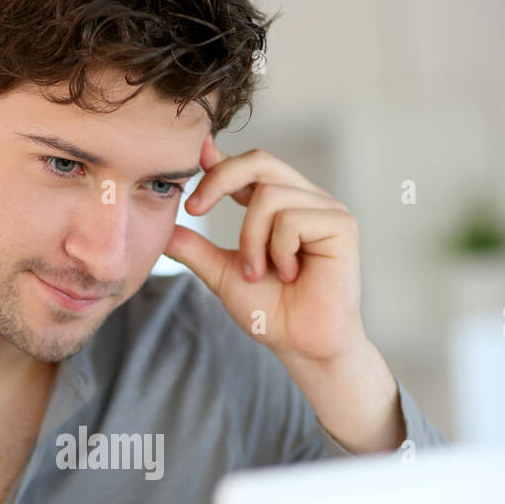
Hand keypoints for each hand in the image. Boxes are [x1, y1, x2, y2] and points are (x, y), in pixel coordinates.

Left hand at [164, 135, 365, 363]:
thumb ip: (196, 249)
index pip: (248, 167)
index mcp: (280, 205)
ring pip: (269, 195)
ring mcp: (326, 209)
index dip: (220, 159)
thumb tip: (163, 230)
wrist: (300, 345)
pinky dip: (279, 251)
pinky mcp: (341, 225)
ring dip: (251, 240)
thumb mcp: (223, 274)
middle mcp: (305, 199)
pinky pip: (292, 219)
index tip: (194, 158)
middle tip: (194, 211)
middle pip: (259, 162)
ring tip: (258, 273)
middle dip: (219, 181)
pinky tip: (289, 275)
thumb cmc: (270, 312)